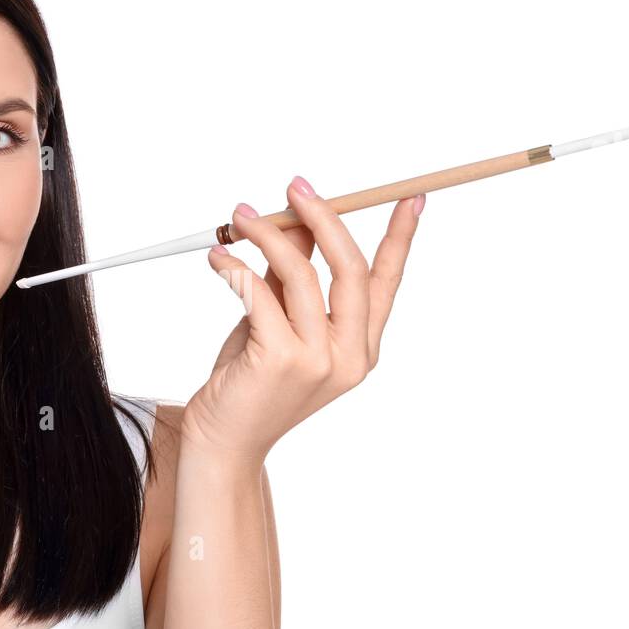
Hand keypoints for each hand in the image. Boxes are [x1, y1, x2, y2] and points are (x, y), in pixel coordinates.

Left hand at [182, 175, 425, 463]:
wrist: (224, 441)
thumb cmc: (251, 383)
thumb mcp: (279, 322)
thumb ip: (294, 277)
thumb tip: (300, 219)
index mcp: (360, 348)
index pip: (386, 281)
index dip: (400, 237)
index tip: (409, 198)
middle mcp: (348, 356)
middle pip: (351, 268)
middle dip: (325, 217)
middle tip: (296, 187)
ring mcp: (318, 361)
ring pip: (301, 274)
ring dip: (268, 235)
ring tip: (241, 217)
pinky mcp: (279, 359)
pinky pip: (259, 294)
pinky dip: (235, 268)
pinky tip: (219, 260)